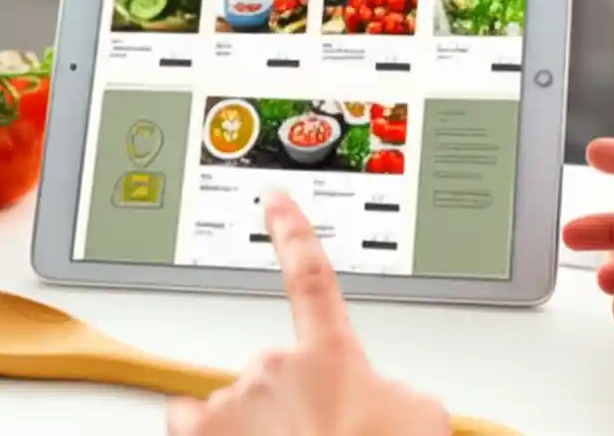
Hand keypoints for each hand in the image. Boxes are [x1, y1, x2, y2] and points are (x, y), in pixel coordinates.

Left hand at [167, 192, 449, 435]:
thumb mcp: (424, 418)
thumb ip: (398, 391)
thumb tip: (384, 400)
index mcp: (331, 355)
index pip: (312, 278)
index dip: (292, 233)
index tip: (274, 202)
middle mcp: (275, 365)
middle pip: (280, 371)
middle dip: (300, 406)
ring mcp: (234, 400)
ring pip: (242, 406)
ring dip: (264, 431)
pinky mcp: (200, 434)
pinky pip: (189, 422)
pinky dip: (206, 435)